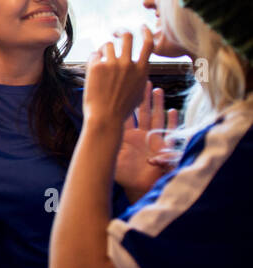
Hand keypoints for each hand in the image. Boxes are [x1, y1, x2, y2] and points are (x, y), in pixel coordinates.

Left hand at [85, 27, 153, 127]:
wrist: (105, 118)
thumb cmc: (121, 109)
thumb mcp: (138, 93)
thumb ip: (140, 77)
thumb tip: (140, 66)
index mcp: (142, 70)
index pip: (148, 44)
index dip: (146, 32)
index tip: (142, 27)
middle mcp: (128, 64)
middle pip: (127, 37)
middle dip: (120, 32)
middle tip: (115, 33)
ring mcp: (112, 64)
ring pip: (108, 45)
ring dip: (104, 50)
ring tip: (101, 64)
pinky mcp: (96, 66)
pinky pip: (94, 54)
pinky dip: (94, 59)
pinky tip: (93, 71)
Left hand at [114, 79, 179, 196]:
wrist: (140, 187)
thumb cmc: (126, 176)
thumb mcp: (114, 162)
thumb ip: (107, 152)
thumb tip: (93, 143)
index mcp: (127, 137)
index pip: (126, 115)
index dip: (125, 103)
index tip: (123, 89)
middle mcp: (140, 135)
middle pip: (142, 112)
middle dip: (143, 97)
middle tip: (143, 81)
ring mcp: (153, 139)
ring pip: (156, 117)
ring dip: (157, 104)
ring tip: (157, 89)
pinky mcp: (165, 146)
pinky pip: (170, 131)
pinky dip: (172, 121)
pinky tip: (173, 110)